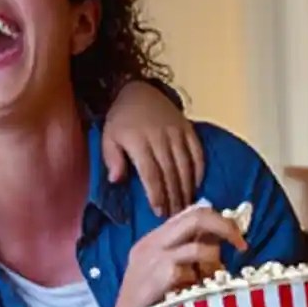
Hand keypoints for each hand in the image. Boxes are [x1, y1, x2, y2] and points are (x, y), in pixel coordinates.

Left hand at [103, 80, 204, 216]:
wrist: (139, 90)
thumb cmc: (121, 119)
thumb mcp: (108, 137)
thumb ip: (111, 159)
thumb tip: (117, 180)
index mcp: (138, 142)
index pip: (151, 174)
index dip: (157, 195)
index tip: (160, 212)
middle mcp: (160, 137)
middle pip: (170, 173)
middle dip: (174, 197)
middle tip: (175, 216)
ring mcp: (176, 132)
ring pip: (185, 165)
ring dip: (187, 188)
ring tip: (186, 206)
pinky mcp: (188, 128)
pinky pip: (197, 152)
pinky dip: (199, 170)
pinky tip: (197, 185)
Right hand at [110, 206, 247, 306]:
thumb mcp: (167, 279)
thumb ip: (187, 259)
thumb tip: (220, 244)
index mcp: (153, 241)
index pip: (191, 213)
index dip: (219, 219)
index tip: (237, 237)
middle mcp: (150, 245)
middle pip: (196, 216)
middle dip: (226, 227)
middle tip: (242, 246)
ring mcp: (151, 261)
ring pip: (198, 246)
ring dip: (216, 263)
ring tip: (214, 282)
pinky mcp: (155, 280)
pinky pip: (189, 270)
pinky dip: (201, 282)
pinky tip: (198, 296)